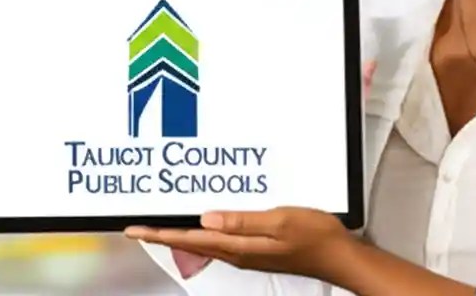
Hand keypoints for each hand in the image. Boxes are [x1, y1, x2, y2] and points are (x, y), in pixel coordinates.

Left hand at [128, 208, 353, 280]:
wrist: (338, 255)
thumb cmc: (315, 237)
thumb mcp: (279, 222)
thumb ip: (242, 221)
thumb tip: (207, 219)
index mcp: (239, 246)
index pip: (190, 239)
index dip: (160, 234)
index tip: (136, 230)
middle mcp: (238, 252)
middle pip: (189, 243)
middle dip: (161, 235)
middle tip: (137, 228)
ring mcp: (246, 252)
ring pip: (202, 242)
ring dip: (178, 234)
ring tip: (159, 227)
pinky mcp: (255, 250)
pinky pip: (219, 241)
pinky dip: (201, 234)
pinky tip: (201, 226)